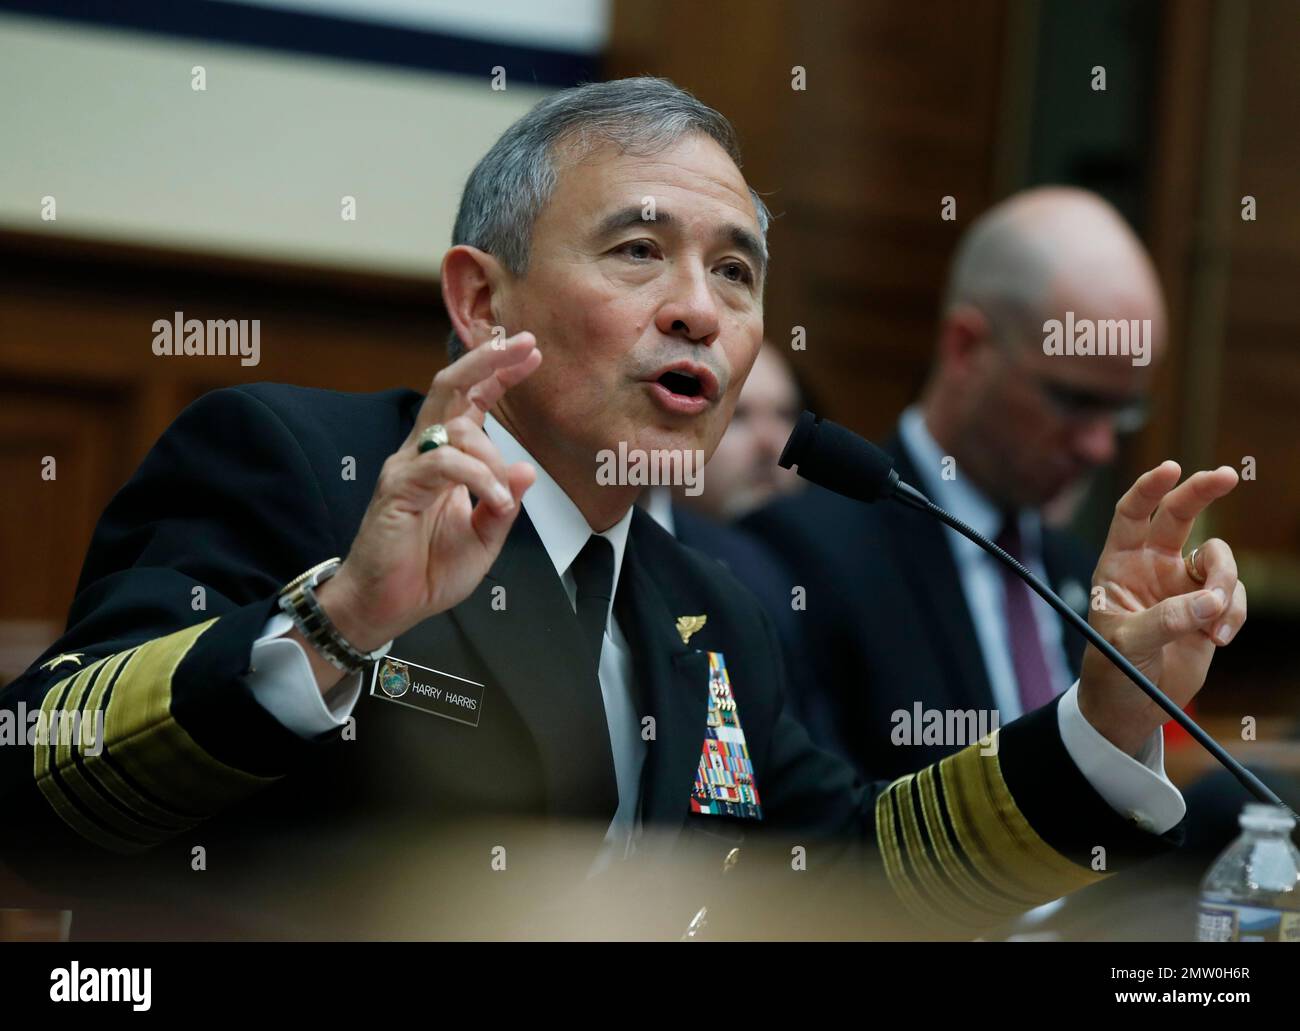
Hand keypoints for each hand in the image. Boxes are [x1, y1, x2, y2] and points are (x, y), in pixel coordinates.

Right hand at [322, 333, 542, 651]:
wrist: (388, 607)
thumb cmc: (428, 572)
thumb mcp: (483, 538)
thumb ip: (504, 504)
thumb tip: (527, 469)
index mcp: (444, 460)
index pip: (471, 402)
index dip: (497, 373)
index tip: (531, 352)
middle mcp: (423, 454)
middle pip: (451, 388)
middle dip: (488, 361)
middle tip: (524, 345)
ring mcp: (408, 467)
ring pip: (454, 425)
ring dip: (492, 457)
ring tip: (503, 498)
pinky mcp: (398, 487)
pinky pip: (443, 463)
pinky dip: (478, 477)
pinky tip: (494, 500)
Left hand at [1078, 461, 1246, 755]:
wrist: (1131, 706)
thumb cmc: (1111, 669)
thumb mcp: (1125, 644)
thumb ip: (1165, 620)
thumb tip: (1208, 603)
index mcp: (1118, 564)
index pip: (1131, 514)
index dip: (1149, 488)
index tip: (1171, 468)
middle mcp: (1151, 566)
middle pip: (1180, 515)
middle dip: (1203, 491)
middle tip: (1228, 475)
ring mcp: (1183, 585)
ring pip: (1218, 559)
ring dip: (1226, 585)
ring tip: (1215, 624)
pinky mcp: (1209, 608)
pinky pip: (1234, 596)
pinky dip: (1234, 615)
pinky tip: (1218, 641)